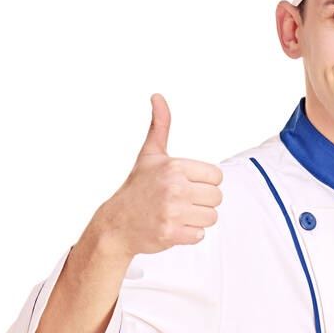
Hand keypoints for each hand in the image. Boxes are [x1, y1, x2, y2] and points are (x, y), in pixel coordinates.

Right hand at [93, 93, 222, 259]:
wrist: (116, 223)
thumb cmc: (137, 187)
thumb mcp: (149, 155)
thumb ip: (160, 126)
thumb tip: (157, 96)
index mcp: (174, 166)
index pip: (216, 176)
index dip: (204, 183)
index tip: (186, 185)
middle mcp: (174, 187)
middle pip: (217, 198)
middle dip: (202, 202)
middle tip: (181, 202)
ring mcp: (172, 212)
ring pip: (211, 217)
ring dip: (197, 219)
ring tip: (177, 214)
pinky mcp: (170, 233)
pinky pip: (199, 235)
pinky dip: (189, 234)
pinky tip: (173, 227)